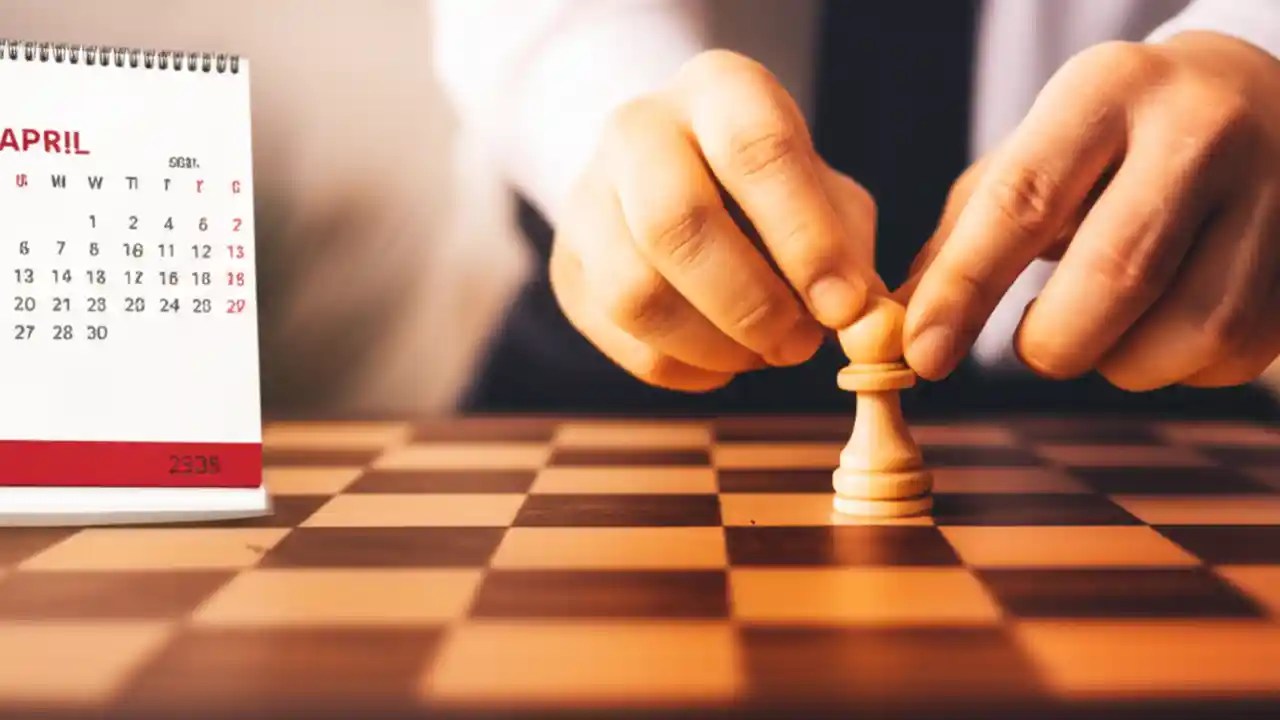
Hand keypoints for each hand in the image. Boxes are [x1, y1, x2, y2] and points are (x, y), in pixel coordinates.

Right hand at [550, 50, 879, 391]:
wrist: (678, 174)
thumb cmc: (770, 189)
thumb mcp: (826, 194)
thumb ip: (847, 252)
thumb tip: (858, 323)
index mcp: (718, 89)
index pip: (756, 152)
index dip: (805, 239)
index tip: (841, 305)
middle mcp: (638, 130)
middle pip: (675, 223)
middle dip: (748, 303)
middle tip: (797, 347)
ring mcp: (588, 197)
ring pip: (635, 292)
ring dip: (712, 345)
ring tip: (761, 354)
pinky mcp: (568, 265)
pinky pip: (619, 336)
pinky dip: (681, 367)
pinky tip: (721, 361)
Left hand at [902, 32, 1279, 389]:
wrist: (1259, 98)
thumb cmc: (1113, 142)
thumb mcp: (1035, 154)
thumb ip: (964, 236)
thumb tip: (902, 329)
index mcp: (1107, 91)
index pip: (1022, 200)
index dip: (966, 289)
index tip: (923, 354)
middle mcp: (1200, 131)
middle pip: (1115, 276)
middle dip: (1050, 342)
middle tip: (1031, 343)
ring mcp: (1271, 192)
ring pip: (1184, 333)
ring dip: (1119, 362)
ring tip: (1103, 325)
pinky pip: (1231, 354)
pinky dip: (1177, 366)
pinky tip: (1163, 323)